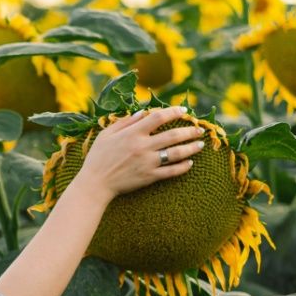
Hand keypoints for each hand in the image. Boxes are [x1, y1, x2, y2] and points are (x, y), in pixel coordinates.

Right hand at [74, 106, 205, 202]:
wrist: (95, 184)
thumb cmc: (98, 157)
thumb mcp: (106, 134)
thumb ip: (125, 122)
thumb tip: (143, 112)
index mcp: (132, 133)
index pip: (158, 117)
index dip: (174, 112)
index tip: (184, 111)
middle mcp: (142, 146)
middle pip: (172, 135)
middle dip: (189, 130)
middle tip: (199, 129)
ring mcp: (147, 162)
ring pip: (176, 153)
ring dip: (191, 148)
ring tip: (200, 144)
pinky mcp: (149, 177)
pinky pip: (171, 171)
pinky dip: (183, 167)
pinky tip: (189, 163)